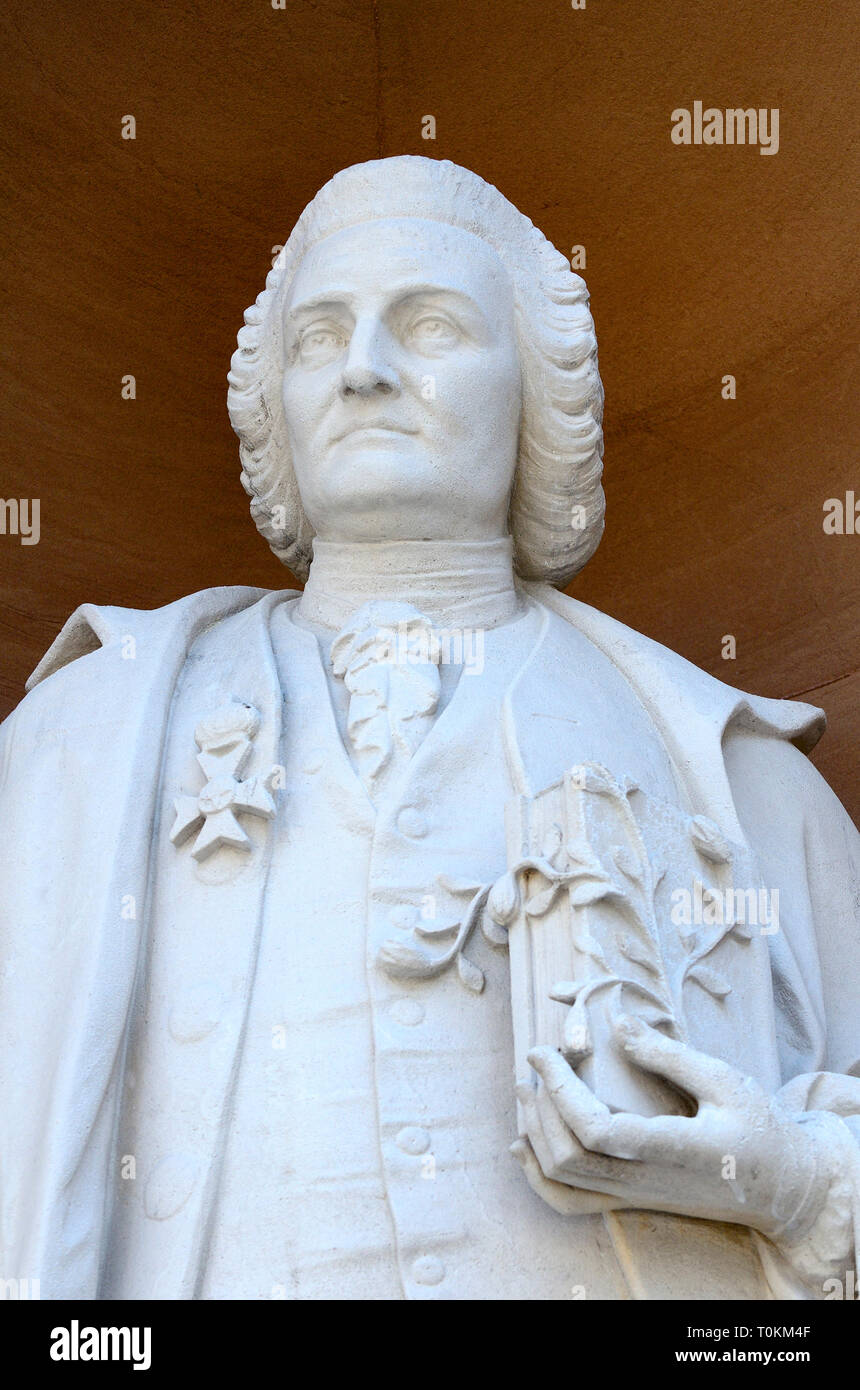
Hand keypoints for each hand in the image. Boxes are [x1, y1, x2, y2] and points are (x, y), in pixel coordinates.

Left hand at [516, 1014, 828, 1240]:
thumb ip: (668, 1055)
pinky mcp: (632, 1201)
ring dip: (534, 1131)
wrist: (782, 1188)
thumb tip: (614, 1023)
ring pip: (564, 1180)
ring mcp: (637, 1195)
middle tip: (538, 1058)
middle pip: (569, 1157)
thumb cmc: (760, 1128)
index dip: (560, 1091)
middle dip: (539, 1104)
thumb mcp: (725, 1081)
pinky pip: (572, 1203)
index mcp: (674, 1148)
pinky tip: (523, 1144)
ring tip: (529, 1087)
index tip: (545, 1051)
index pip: (597, 1131)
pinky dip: (538, 1176)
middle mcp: (648, 1180)